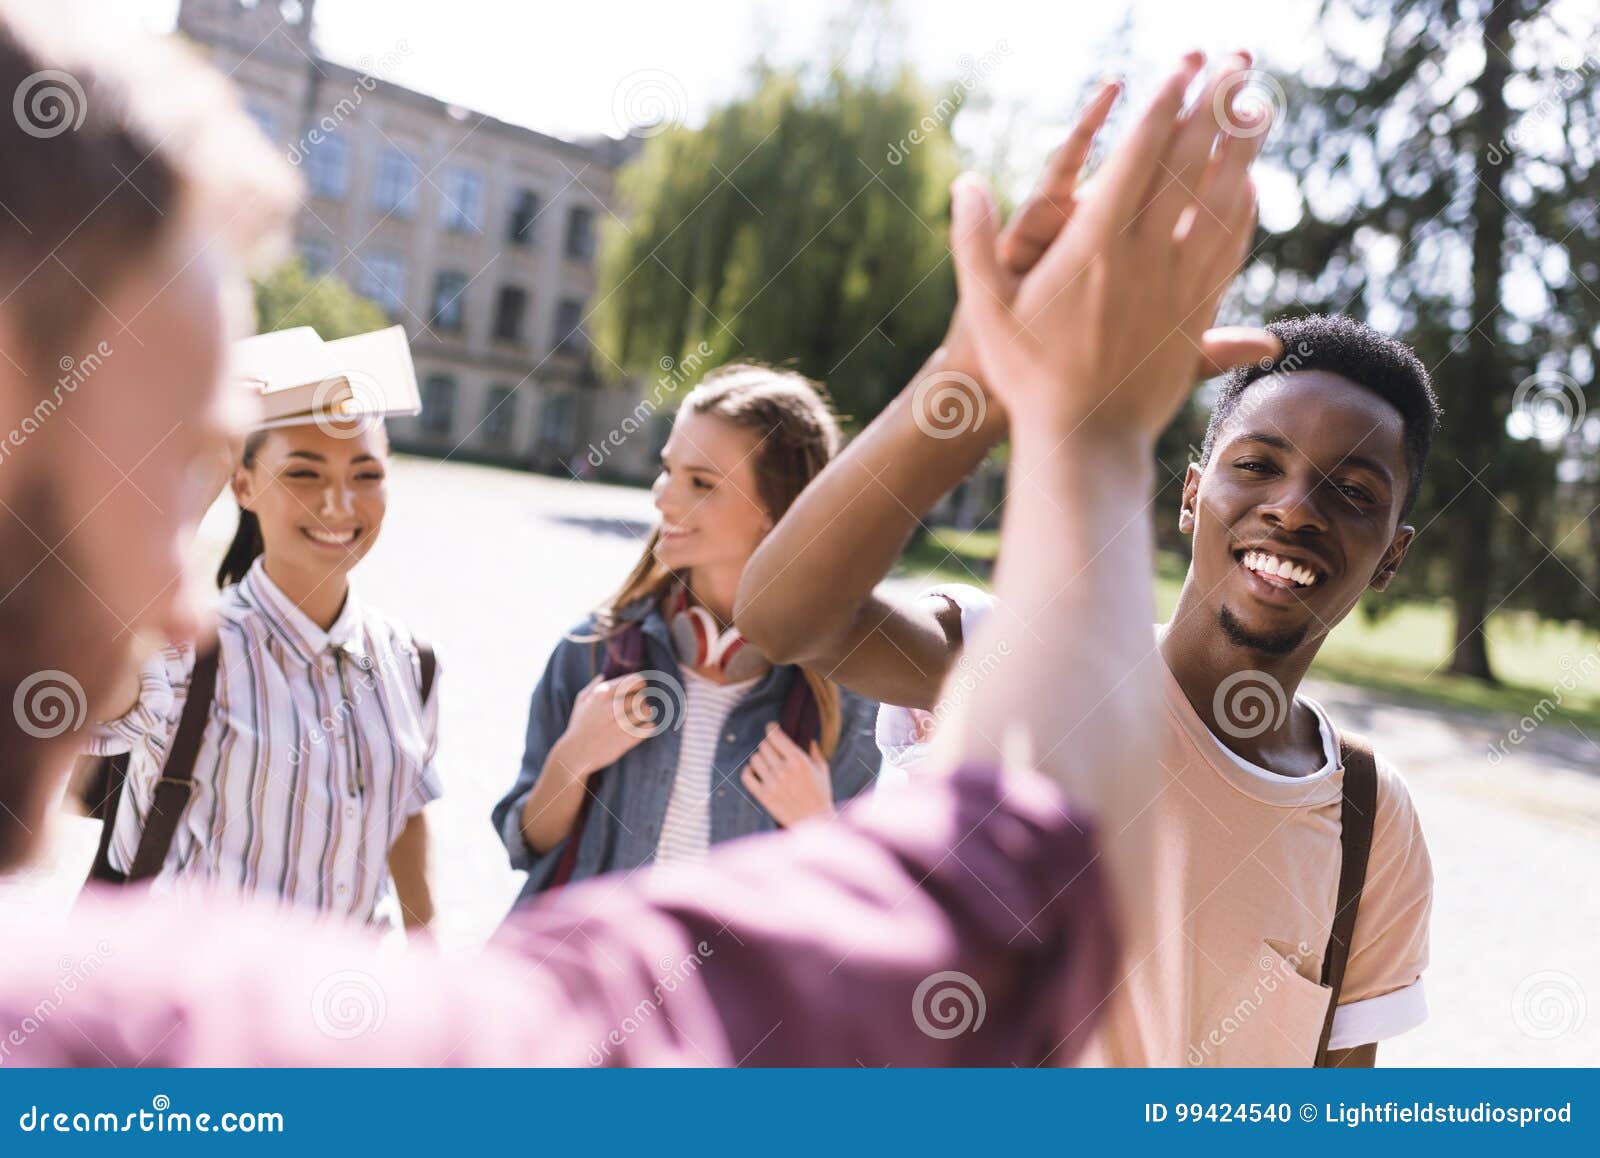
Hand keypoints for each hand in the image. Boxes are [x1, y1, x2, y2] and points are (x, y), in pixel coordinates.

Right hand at [551, 673, 655, 780]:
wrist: (574, 754)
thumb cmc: (578, 726)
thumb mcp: (581, 701)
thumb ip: (593, 686)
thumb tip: (604, 675)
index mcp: (603, 694)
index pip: (634, 681)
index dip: (640, 684)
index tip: (639, 689)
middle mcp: (612, 707)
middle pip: (641, 697)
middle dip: (642, 701)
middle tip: (638, 708)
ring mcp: (619, 724)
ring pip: (646, 712)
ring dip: (646, 714)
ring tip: (640, 718)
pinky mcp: (625, 740)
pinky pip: (648, 728)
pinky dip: (648, 727)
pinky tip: (641, 728)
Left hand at [741, 723, 834, 826]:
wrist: (815, 821)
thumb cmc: (821, 794)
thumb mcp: (822, 770)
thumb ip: (814, 751)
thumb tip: (809, 738)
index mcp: (799, 761)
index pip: (776, 736)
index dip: (771, 728)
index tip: (771, 727)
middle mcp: (784, 771)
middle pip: (764, 746)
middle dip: (768, 745)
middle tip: (772, 749)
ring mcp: (772, 784)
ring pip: (755, 759)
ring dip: (760, 758)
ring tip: (766, 762)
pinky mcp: (763, 796)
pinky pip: (746, 776)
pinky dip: (749, 771)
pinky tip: (756, 771)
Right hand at [950, 52, 1276, 446]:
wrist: (1083, 439)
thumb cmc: (1025, 376)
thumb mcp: (986, 309)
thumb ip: (972, 242)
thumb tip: (965, 182)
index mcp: (1096, 247)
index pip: (1140, 158)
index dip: (1165, 106)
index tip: (1184, 66)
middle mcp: (1146, 258)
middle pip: (1192, 166)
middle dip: (1217, 106)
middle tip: (1240, 60)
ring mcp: (1178, 285)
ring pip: (1223, 200)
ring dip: (1244, 147)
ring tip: (1260, 102)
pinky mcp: (1196, 312)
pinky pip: (1230, 246)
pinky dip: (1244, 207)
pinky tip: (1252, 185)